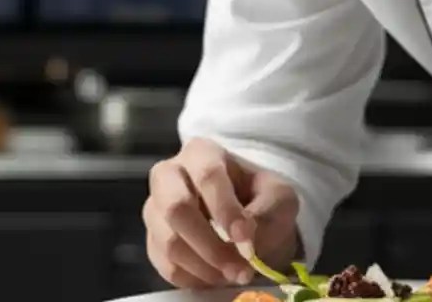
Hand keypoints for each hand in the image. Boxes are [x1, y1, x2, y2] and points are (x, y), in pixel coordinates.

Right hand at [143, 137, 300, 288]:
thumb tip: (244, 238)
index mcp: (202, 153)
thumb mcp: (279, 197)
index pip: (208, 175)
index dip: (226, 209)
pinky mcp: (153, 242)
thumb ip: (267, 210)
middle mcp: (169, 176)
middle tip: (241, 268)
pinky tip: (218, 276)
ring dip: (207, 267)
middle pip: (176, 208)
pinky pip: (166, 266)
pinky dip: (196, 278)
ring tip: (236, 274)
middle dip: (211, 245)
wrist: (248, 223)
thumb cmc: (262, 200)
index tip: (245, 237)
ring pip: (170, 242)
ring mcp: (155, 210)